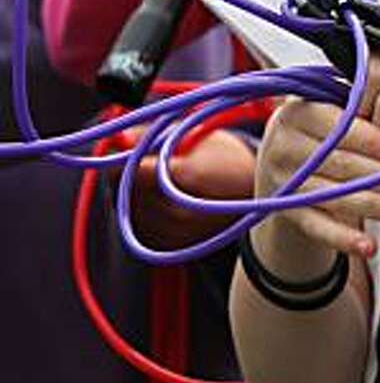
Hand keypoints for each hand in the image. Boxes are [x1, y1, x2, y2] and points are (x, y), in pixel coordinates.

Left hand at [128, 127, 256, 249]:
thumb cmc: (229, 159)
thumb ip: (153, 135)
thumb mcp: (196, 135)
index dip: (122, 158)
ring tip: (159, 181)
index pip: (129, 171)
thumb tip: (118, 136)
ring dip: (134, 194)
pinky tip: (162, 201)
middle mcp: (179, 213)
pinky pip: (140, 226)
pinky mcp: (173, 246)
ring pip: (129, 210)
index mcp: (187, 178)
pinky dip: (143, 212)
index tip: (127, 148)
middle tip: (147, 162)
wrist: (259, 196)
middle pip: (125, 192)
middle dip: (128, 175)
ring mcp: (175, 234)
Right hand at [255, 69, 379, 261]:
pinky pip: (317, 228)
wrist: (283, 166)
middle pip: (340, 162)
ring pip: (333, 196)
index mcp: (299, 111)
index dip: (373, 140)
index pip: (339, 126)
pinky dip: (344, 239)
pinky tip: (368, 246)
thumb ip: (365, 115)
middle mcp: (284, 144)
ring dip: (374, 206)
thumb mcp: (334, 113)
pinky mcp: (285, 211)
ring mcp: (282, 180)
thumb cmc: (323, 134)